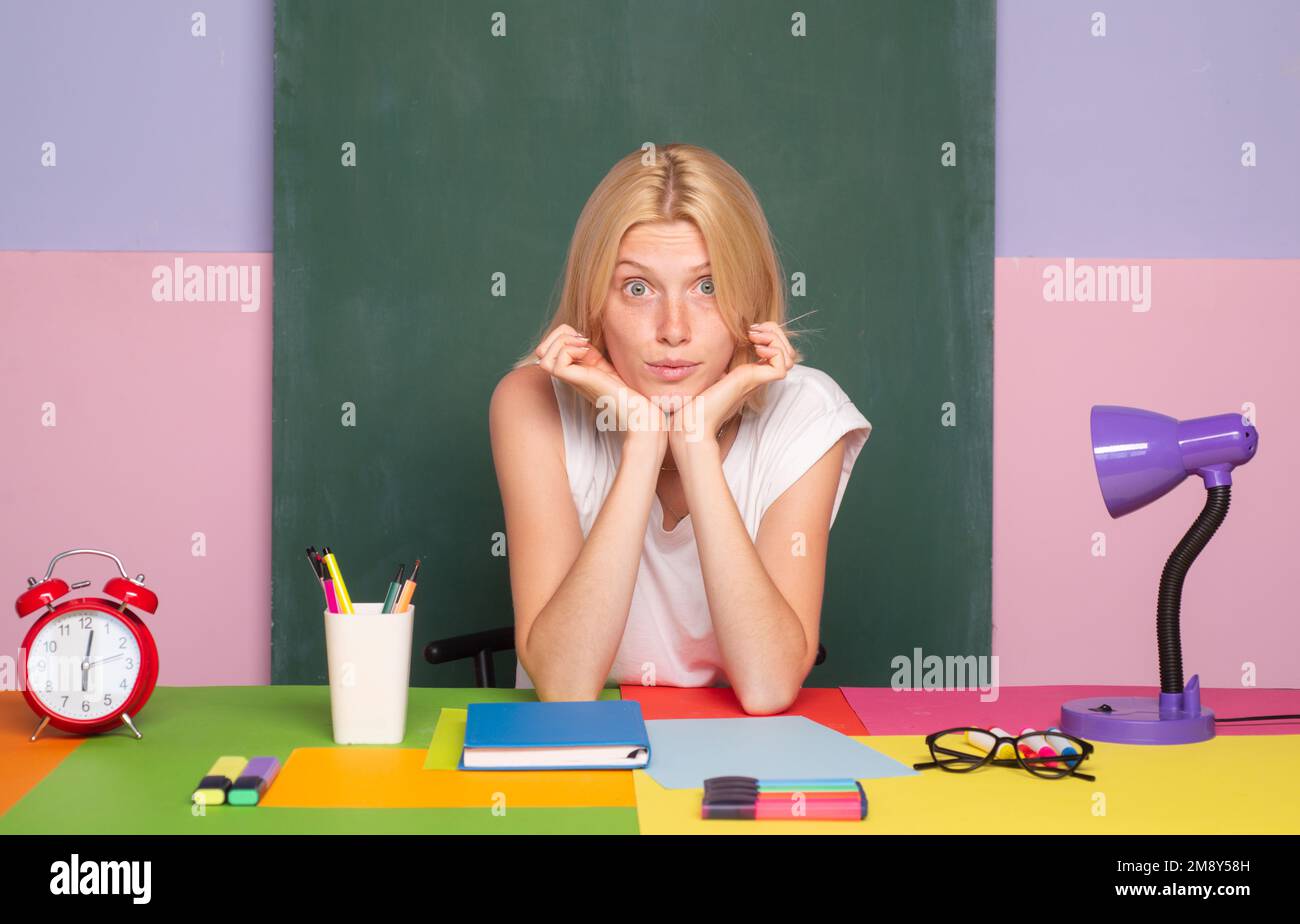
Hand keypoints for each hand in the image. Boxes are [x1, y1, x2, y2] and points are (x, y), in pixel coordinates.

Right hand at [533, 324, 668, 438]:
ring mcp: (572, 378)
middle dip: (559, 336)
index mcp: (574, 368)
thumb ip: (593, 351)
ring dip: (563, 342)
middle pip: (541, 350)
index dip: (563, 334)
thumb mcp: (607, 363)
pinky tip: (588, 354)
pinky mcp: (579, 381)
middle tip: (583, 341)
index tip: (585, 338)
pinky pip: (557, 363)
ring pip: (543, 355)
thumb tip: (583, 335)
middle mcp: (569, 374)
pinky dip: (570, 351)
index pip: (549, 345)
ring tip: (584, 347)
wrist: (638, 409)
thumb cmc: (628, 389)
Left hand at [668, 321, 794, 448]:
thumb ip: (725, 353)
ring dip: (775, 338)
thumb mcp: (716, 364)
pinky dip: (774, 350)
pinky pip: (782, 365)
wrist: (695, 414)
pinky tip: (756, 348)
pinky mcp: (756, 382)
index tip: (749, 329)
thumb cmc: (700, 394)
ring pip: (789, 356)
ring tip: (755, 338)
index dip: (770, 333)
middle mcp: (759, 375)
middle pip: (788, 351)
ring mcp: (759, 379)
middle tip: (753, 331)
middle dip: (775, 332)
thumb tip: (730, 335)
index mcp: (752, 370)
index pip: (777, 349)